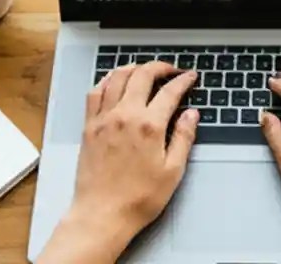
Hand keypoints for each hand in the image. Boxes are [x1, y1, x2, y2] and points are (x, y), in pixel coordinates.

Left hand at [38, 62, 198, 263]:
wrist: (102, 214)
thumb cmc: (137, 199)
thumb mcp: (172, 171)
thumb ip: (183, 137)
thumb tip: (191, 115)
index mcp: (149, 126)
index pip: (170, 91)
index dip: (183, 80)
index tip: (189, 77)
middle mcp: (125, 116)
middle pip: (143, 75)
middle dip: (160, 67)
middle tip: (170, 70)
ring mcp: (104, 119)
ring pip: (117, 77)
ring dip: (134, 67)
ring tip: (144, 69)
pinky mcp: (89, 126)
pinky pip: (95, 92)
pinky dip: (107, 80)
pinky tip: (114, 80)